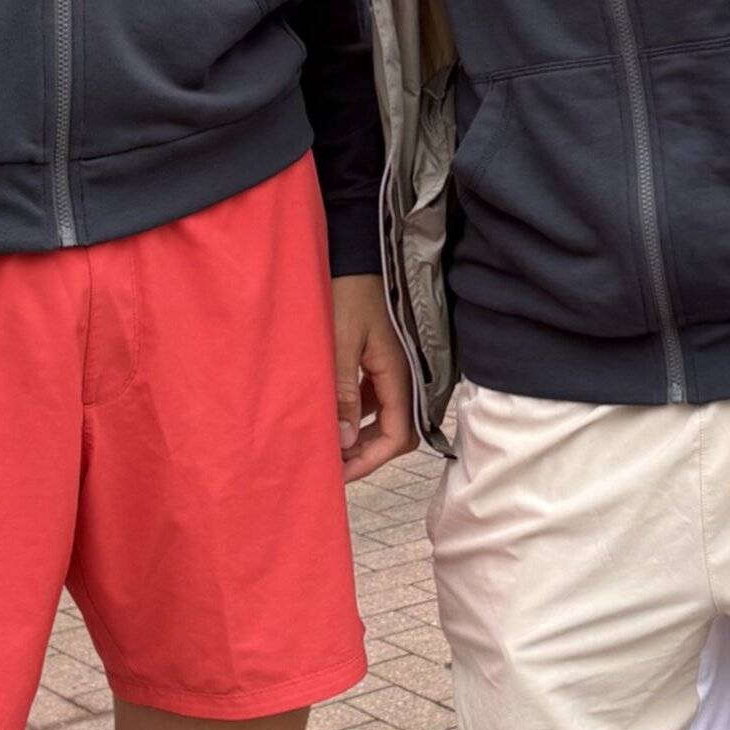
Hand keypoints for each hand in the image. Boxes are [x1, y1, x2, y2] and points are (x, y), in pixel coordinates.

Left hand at [331, 274, 415, 484]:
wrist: (353, 256)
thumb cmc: (346, 293)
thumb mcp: (338, 342)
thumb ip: (342, 392)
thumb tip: (345, 443)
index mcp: (398, 374)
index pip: (397, 435)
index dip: (371, 461)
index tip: (339, 473)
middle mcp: (401, 376)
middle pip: (394, 433)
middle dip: (365, 455)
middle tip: (331, 467)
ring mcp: (391, 368)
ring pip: (383, 417)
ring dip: (359, 436)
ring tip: (328, 447)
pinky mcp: (378, 360)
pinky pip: (373, 399)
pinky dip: (355, 415)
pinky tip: (332, 417)